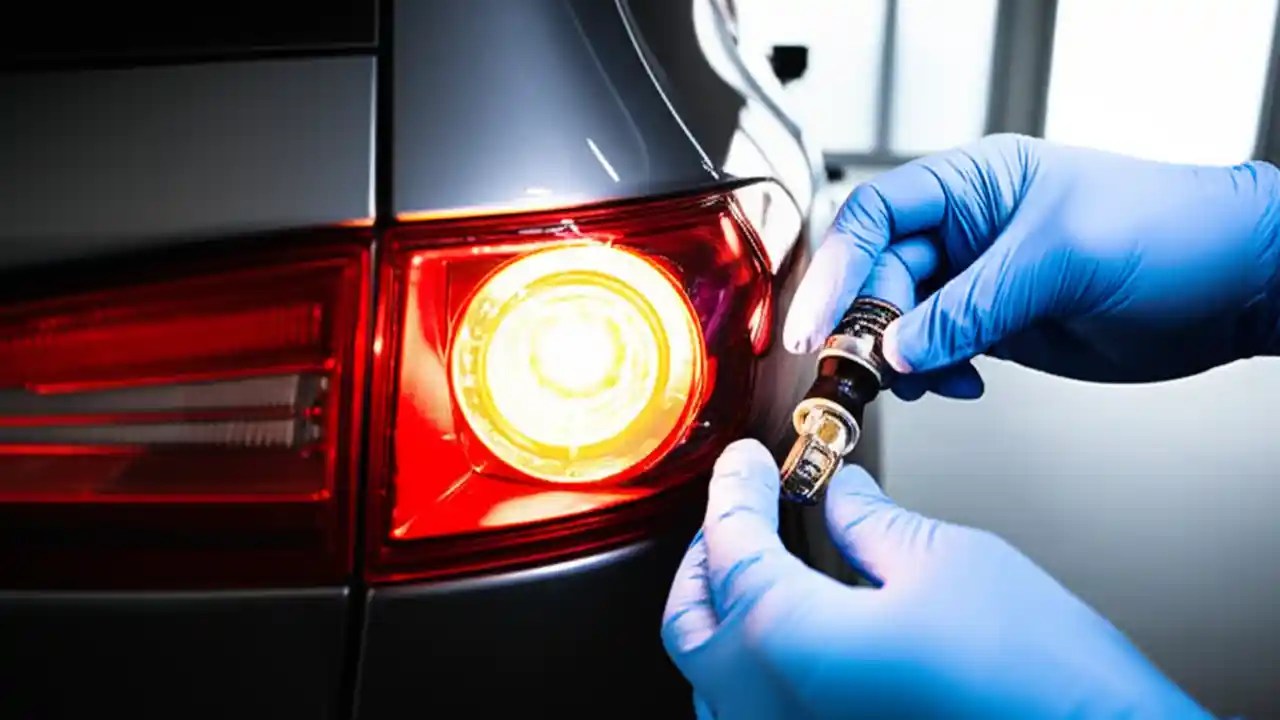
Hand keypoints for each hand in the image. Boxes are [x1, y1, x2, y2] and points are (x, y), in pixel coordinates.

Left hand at [661, 439, 1210, 718]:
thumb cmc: (1042, 684)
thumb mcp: (947, 564)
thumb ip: (869, 522)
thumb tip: (838, 494)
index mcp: (786, 642)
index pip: (728, 546)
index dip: (734, 490)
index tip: (744, 463)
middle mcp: (768, 709)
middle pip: (690, 624)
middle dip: (706, 560)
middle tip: (742, 513)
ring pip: (715, 682)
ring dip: (725, 620)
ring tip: (763, 571)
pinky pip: (757, 718)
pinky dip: (757, 674)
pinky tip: (798, 642)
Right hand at [785, 134, 1279, 398]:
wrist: (1239, 286)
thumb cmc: (1171, 232)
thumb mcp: (1061, 259)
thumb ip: (972, 306)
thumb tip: (899, 348)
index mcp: (973, 185)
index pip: (875, 217)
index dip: (838, 267)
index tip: (817, 322)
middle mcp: (967, 231)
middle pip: (879, 276)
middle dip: (867, 325)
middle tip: (865, 368)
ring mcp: (980, 281)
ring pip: (902, 321)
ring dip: (897, 358)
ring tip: (920, 382)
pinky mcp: (997, 326)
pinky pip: (936, 352)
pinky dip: (933, 375)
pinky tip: (961, 383)